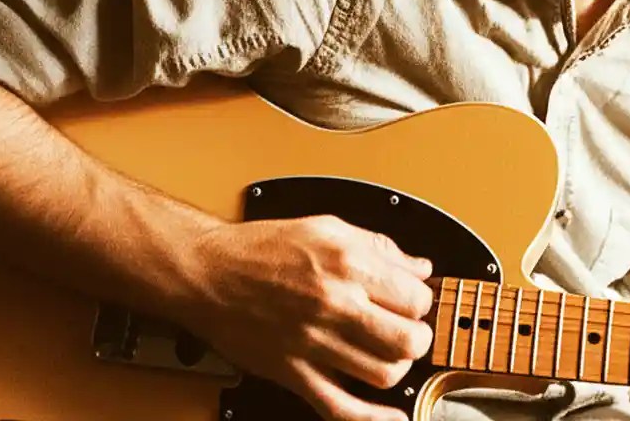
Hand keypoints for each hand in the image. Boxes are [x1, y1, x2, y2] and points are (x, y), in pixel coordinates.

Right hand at [182, 215, 434, 420]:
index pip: (416, 298)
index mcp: (348, 264)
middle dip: (417, 337)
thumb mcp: (328, 228)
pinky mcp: (292, 371)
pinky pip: (338, 407)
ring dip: (396, 367)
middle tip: (406, 330)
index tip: (411, 302)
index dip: (421, 302)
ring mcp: (314, 342)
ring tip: (387, 355)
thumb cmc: (261, 248)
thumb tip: (419, 267)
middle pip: (409, 339)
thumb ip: (380, 247)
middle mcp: (335, 304)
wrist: (207, 271)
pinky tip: (390, 418)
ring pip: (384, 374)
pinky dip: (370, 419)